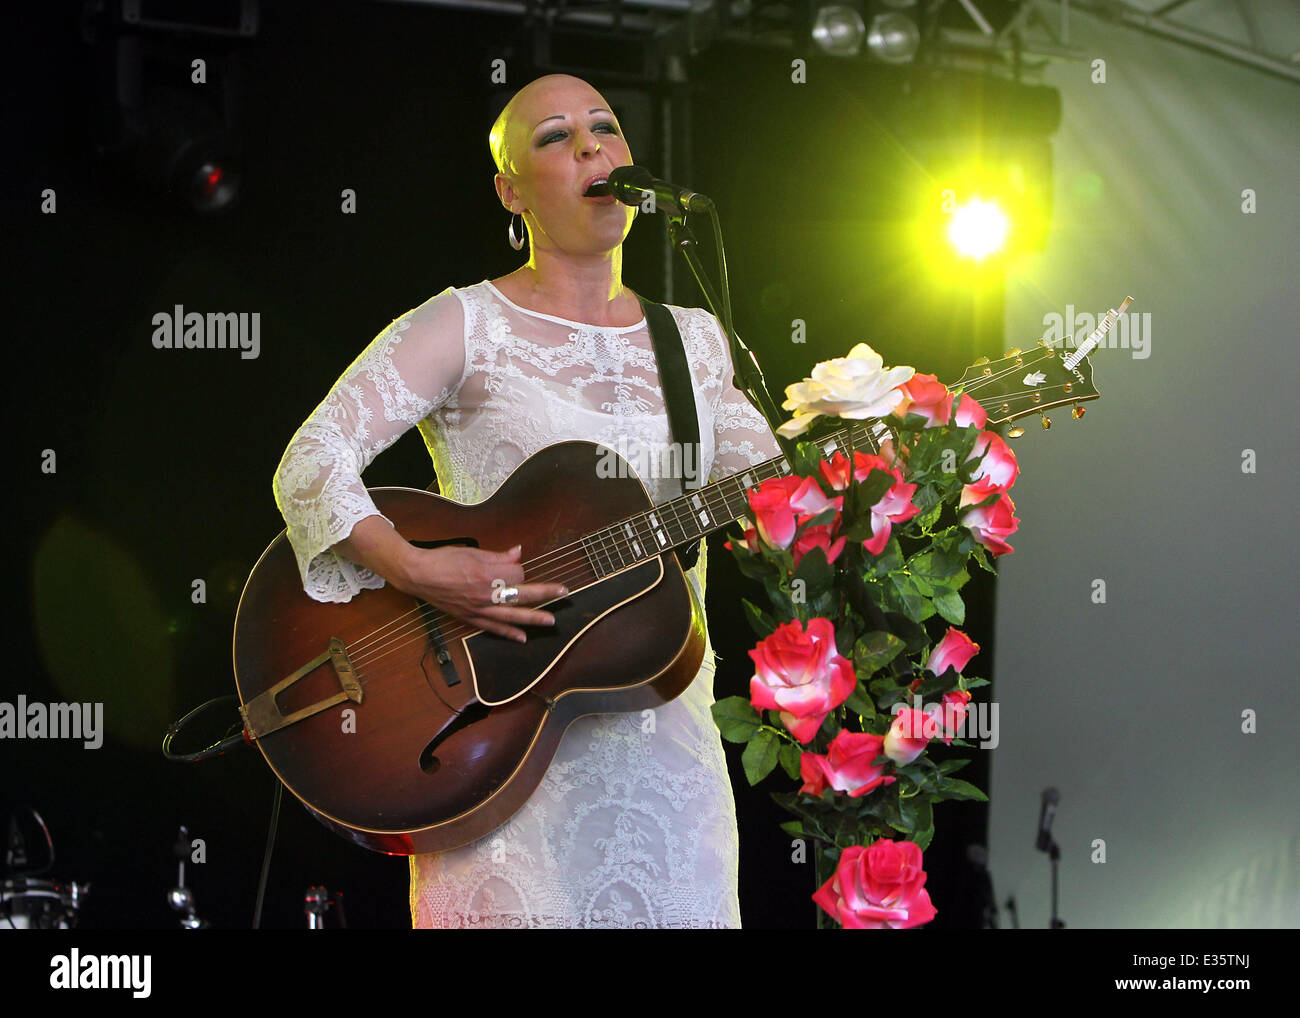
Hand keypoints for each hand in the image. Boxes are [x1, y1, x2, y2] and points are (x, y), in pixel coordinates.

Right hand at [391, 543, 567, 642]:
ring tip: (551, 621)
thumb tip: (518, 553)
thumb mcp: (473, 552)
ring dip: (533, 618)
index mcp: (487, 574)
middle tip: (563, 592)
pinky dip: (508, 634)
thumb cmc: (443, 559)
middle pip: (522, 595)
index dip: (518, 568)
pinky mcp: (470, 618)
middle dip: (544, 593)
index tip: (512, 564)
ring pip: (511, 616)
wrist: (417, 575)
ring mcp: (478, 609)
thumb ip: (498, 556)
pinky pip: (493, 628)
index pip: (516, 573)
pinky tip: (522, 638)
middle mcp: (485, 594)